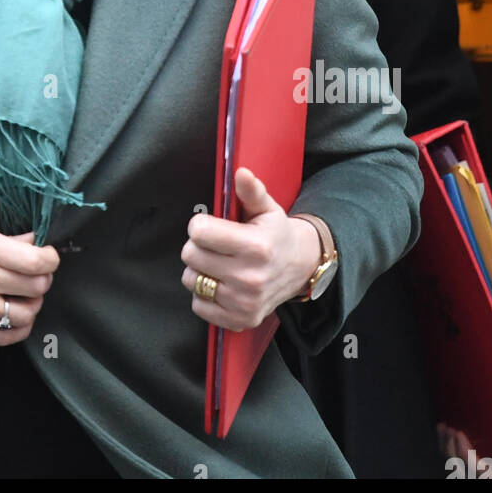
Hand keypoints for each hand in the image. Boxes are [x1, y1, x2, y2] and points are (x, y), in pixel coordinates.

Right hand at [0, 219, 59, 345]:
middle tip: (35, 276)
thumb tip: (34, 242)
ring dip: (32, 305)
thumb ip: (4, 240)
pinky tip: (14, 318)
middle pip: (36, 286)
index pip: (37, 260)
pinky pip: (5, 337)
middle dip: (43, 281)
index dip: (51, 259)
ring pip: (25, 313)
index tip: (48, 258)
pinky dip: (18, 329)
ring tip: (23, 297)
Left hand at [180, 168, 323, 331]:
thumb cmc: (276, 235)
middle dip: (198, 245)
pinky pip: (199, 306)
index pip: (199, 232)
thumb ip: (250, 191)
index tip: (209, 224)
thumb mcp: (267, 208)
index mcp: (256, 246)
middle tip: (215, 244)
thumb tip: (240, 172)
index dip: (200, 224)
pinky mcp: (240, 320)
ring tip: (217, 263)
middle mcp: (250, 277)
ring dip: (199, 270)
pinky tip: (221, 283)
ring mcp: (244, 302)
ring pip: (191, 280)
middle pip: (190, 255)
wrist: (300, 268)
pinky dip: (204, 295)